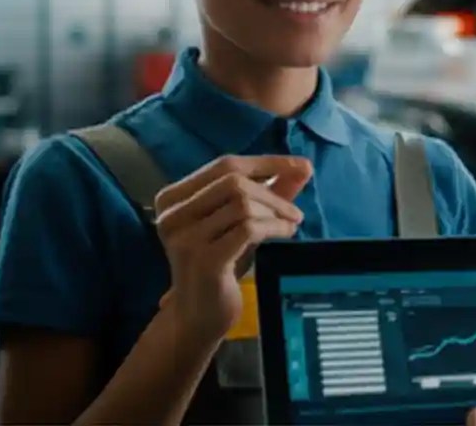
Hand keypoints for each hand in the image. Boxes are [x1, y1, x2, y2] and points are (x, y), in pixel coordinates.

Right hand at [153, 155, 311, 342]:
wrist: (200, 314)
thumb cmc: (222, 263)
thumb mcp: (243, 221)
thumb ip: (268, 191)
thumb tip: (304, 167)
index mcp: (173, 197)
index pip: (225, 164)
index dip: (267, 162)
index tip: (302, 166)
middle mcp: (171, 214)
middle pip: (233, 181)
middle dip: (273, 192)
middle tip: (295, 211)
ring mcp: (184, 238)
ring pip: (242, 204)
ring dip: (275, 212)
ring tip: (289, 225)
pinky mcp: (203, 260)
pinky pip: (248, 229)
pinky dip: (274, 227)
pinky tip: (286, 234)